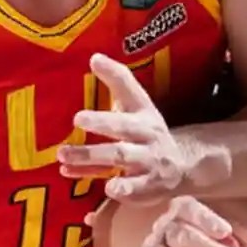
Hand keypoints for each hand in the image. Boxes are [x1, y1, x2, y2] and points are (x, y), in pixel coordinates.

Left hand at [58, 54, 190, 203]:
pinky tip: (104, 188)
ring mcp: (148, 162)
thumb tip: (93, 57)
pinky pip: (131, 189)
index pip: (131, 91)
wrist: (182, 167)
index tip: (94, 62)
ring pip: (120, 158)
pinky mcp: (147, 188)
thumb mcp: (138, 105)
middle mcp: (147, 135)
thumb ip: (117, 83)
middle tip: (77, 118)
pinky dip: (119, 188)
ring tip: (63, 157)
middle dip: (102, 122)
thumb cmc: (148, 131)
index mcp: (144, 113)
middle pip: (124, 128)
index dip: (115, 77)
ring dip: (91, 158)